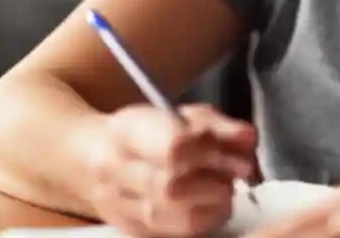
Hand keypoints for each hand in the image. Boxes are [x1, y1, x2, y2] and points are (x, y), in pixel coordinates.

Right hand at [86, 103, 257, 236]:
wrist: (91, 157)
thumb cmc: (142, 133)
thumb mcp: (178, 114)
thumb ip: (216, 125)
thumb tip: (248, 138)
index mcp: (127, 131)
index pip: (173, 146)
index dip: (212, 150)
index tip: (238, 147)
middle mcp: (115, 171)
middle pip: (171, 186)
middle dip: (217, 180)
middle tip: (239, 171)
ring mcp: (120, 206)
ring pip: (172, 216)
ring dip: (213, 204)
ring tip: (226, 188)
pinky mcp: (132, 229)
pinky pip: (173, 233)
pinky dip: (203, 221)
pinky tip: (213, 206)